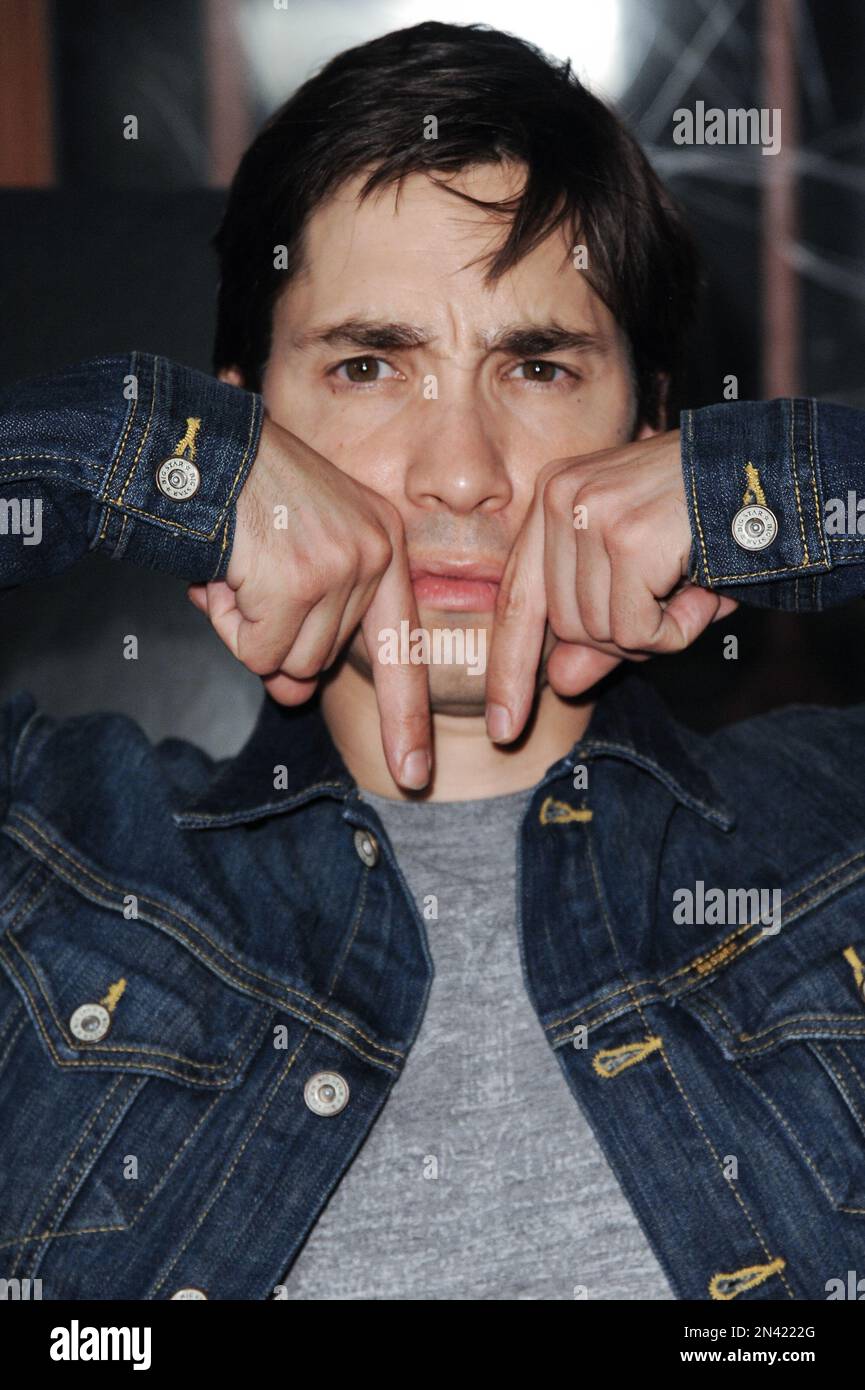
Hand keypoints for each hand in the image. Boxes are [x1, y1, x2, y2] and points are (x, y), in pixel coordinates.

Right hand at [187, 416, 431, 789]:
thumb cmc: (242, 499)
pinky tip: (224, 573)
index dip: (407, 717)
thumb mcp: (287, 566)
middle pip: (322, 658)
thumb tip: (292, 692)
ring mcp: (342, 567)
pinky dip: (229, 624)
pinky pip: (259, 652)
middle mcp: (377, 553)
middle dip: (273, 633)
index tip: (415, 773)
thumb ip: (300, 632)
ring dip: (247, 628)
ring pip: (289, 660)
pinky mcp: (301, 580)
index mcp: (385, 543)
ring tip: (236, 568)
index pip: (405, 647)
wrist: (201, 444)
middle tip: (248, 578)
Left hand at [484, 430, 738, 742]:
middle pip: (565, 625)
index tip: (501, 726)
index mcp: (554, 496)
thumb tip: (560, 684)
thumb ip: (600, 629)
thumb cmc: (708, 518)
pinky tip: (704, 591)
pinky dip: (678, 630)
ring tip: (694, 588)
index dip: (508, 666)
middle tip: (674, 605)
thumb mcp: (646, 576)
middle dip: (623, 637)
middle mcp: (560, 496)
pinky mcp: (626, 538)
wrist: (775, 468)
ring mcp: (589, 513)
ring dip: (657, 632)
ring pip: (599, 632)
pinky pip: (635, 631)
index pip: (516, 596)